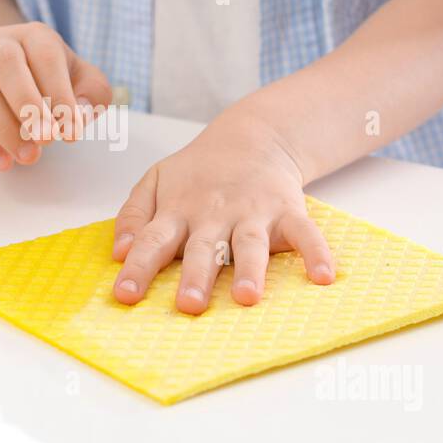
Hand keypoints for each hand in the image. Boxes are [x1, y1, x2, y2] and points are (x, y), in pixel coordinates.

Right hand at [0, 21, 112, 169]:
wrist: (6, 73)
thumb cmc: (53, 79)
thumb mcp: (82, 79)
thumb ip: (92, 93)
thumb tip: (80, 114)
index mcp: (35, 36)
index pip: (46, 56)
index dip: (59, 93)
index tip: (72, 131)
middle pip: (5, 63)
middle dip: (26, 103)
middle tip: (47, 140)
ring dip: (2, 126)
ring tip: (29, 157)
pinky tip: (4, 163)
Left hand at [111, 108, 335, 313]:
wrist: (252, 137)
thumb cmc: (199, 172)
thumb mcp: (156, 181)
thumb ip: (134, 215)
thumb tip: (119, 252)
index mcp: (179, 210)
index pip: (153, 241)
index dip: (138, 267)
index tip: (125, 294)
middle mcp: (214, 214)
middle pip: (203, 248)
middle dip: (196, 276)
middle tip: (189, 305)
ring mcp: (253, 213)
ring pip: (250, 244)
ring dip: (250, 270)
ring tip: (247, 297)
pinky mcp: (288, 211)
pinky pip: (305, 233)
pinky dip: (317, 253)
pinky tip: (323, 277)